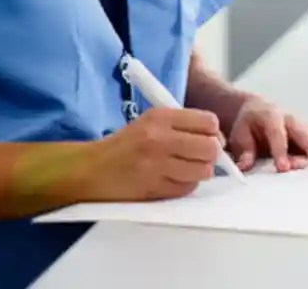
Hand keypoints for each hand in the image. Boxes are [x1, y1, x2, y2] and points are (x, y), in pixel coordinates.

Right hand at [75, 107, 223, 201]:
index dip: (213, 132)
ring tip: (186, 169)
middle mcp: (160, 139)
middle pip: (210, 148)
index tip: (208, 138)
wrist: (91, 169)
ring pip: (203, 171)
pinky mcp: (154, 188)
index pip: (208, 122)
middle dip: (211, 154)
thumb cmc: (124, 145)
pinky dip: (185, 185)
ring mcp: (157, 165)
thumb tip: (216, 137)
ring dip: (199, 172)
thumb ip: (181, 125)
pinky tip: (172, 180)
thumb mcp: (149, 122)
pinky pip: (187, 188)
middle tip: (201, 157)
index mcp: (160, 118)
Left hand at [226, 96, 307, 172]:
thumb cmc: (247, 124)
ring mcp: (306, 126)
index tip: (283, 168)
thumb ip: (244, 150)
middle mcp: (292, 120)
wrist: (256, 109)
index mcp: (271, 117)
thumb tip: (246, 165)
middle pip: (306, 133)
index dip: (280, 151)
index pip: (277, 134)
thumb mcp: (239, 135)